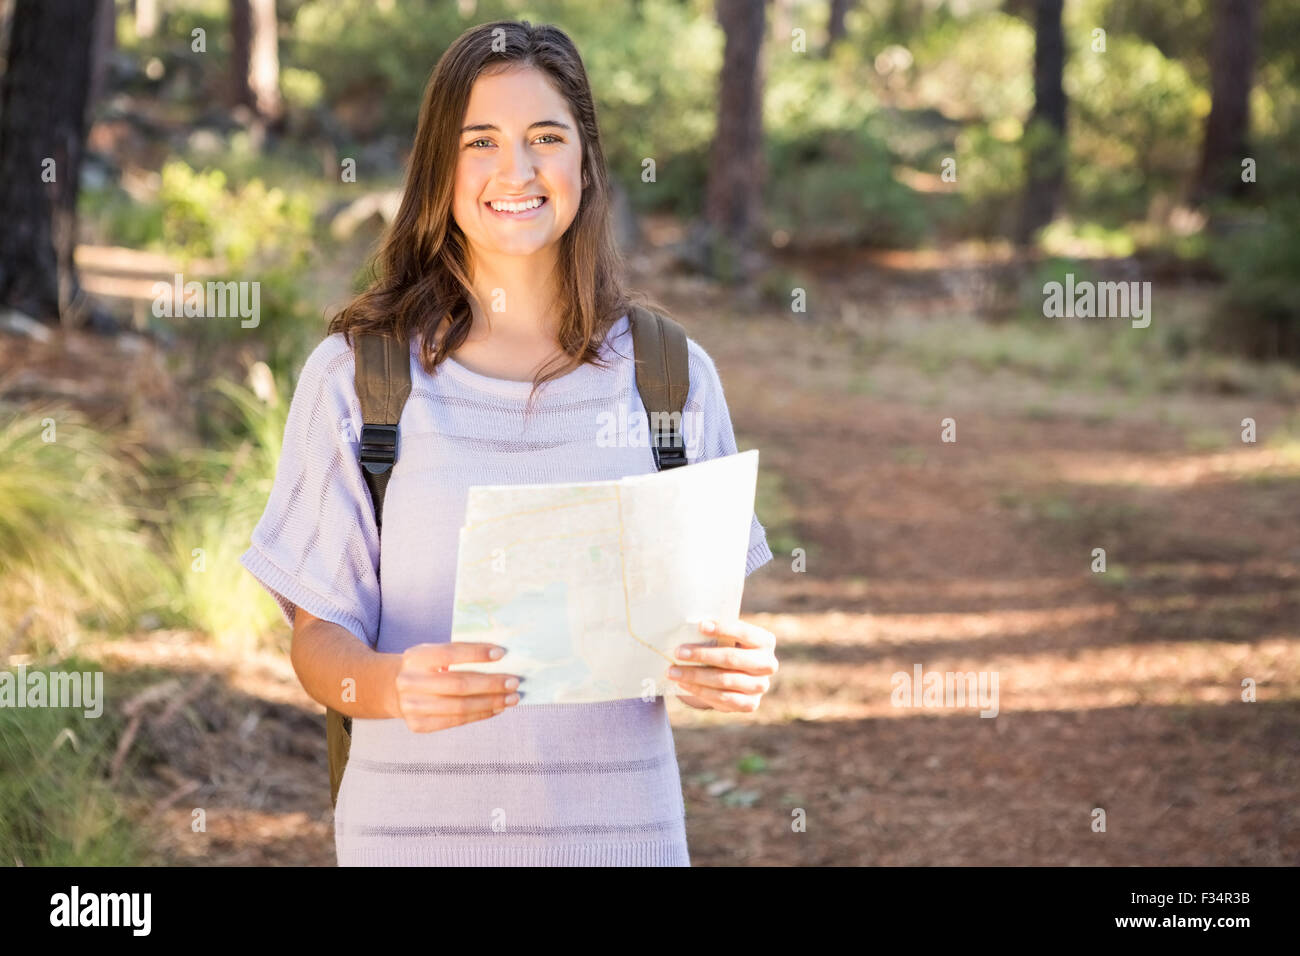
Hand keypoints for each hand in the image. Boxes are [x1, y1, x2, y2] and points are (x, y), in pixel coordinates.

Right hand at [391, 643, 520, 732]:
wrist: (394, 689)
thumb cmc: (425, 667)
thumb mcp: (433, 653)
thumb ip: (459, 653)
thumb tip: (498, 656)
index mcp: (415, 657)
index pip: (450, 653)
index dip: (476, 654)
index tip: (501, 653)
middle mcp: (410, 682)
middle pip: (458, 684)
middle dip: (491, 684)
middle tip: (514, 682)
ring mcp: (412, 707)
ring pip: (460, 707)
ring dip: (491, 703)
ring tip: (511, 698)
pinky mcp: (418, 725)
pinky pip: (456, 721)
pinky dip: (480, 714)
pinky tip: (496, 708)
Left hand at [667, 619, 777, 711]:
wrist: (733, 675)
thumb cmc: (726, 647)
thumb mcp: (726, 636)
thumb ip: (716, 632)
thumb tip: (689, 626)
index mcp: (765, 641)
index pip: (744, 633)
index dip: (723, 629)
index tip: (700, 626)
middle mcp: (768, 664)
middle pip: (732, 659)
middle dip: (702, 655)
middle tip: (678, 652)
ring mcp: (761, 686)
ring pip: (725, 681)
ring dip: (695, 676)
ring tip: (673, 672)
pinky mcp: (750, 704)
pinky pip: (724, 699)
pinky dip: (701, 691)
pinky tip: (683, 684)